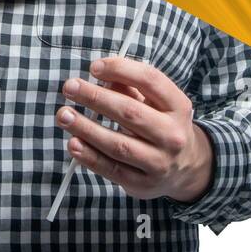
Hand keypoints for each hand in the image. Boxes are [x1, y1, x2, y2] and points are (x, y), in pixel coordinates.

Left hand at [55, 56, 213, 202]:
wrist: (186, 168)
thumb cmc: (161, 125)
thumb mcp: (156, 103)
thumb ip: (130, 87)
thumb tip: (100, 75)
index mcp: (178, 106)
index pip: (150, 80)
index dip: (121, 69)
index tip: (94, 67)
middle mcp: (172, 135)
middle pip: (130, 112)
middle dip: (95, 97)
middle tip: (70, 87)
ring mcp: (159, 162)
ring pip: (118, 144)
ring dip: (86, 128)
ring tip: (64, 115)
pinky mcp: (143, 183)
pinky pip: (112, 169)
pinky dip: (89, 156)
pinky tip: (73, 143)